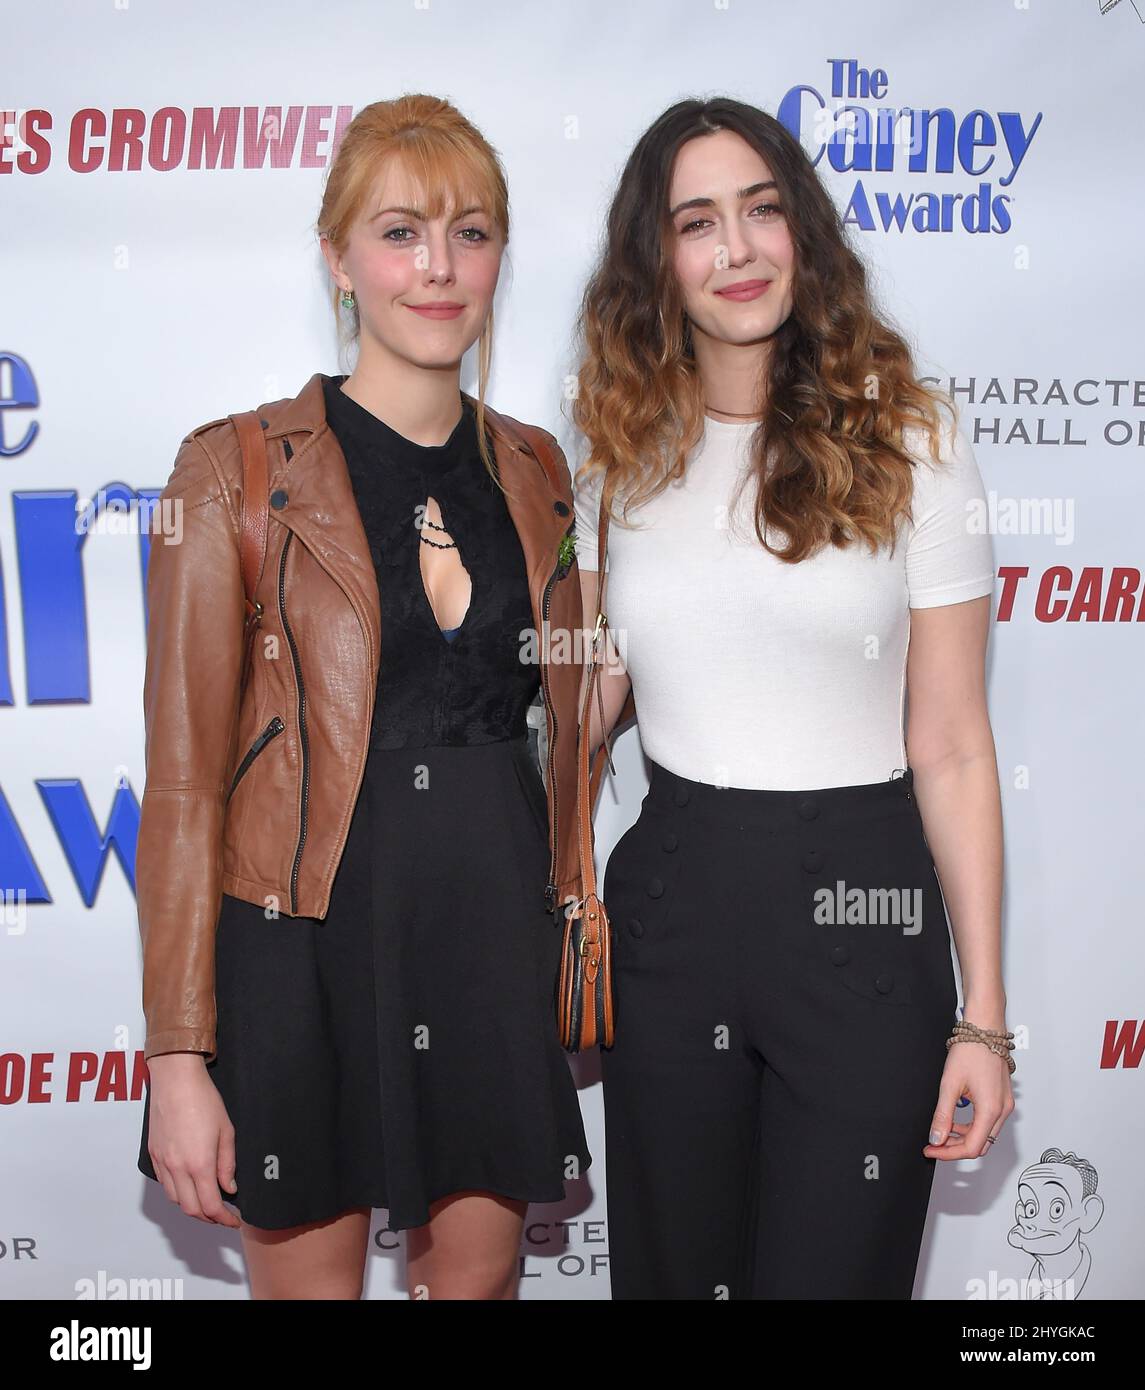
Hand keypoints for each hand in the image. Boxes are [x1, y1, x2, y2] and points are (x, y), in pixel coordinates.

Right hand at [145, 1054, 240, 1226]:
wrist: (175, 1080)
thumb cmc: (203, 1100)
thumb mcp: (226, 1131)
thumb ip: (228, 1164)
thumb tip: (229, 1188)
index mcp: (199, 1164)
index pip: (211, 1206)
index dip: (224, 1219)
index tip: (234, 1220)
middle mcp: (178, 1168)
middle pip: (191, 1209)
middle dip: (209, 1218)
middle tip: (224, 1215)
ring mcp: (163, 1163)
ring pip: (175, 1200)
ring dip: (192, 1207)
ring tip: (208, 1201)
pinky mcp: (154, 1155)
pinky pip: (165, 1184)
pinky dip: (178, 1192)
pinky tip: (189, 1185)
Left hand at [923, 1040, 1013, 1160]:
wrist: (984, 1029)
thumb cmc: (970, 1050)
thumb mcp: (950, 1085)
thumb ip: (943, 1115)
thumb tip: (937, 1138)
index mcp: (991, 1109)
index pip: (972, 1147)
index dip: (949, 1153)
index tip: (932, 1149)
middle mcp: (1003, 1110)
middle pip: (981, 1144)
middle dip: (956, 1148)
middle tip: (934, 1143)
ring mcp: (1005, 1104)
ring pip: (986, 1135)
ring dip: (963, 1137)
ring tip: (942, 1130)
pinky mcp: (1003, 1098)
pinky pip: (989, 1122)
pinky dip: (972, 1125)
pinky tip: (956, 1119)